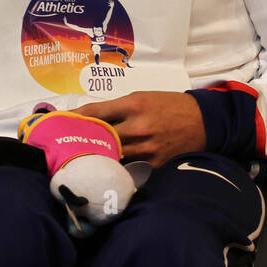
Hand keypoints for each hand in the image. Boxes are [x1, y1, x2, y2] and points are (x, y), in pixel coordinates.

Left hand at [75, 91, 206, 167]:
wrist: (204, 122)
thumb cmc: (169, 105)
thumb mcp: (142, 97)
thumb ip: (117, 108)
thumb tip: (89, 118)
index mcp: (134, 104)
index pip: (96, 112)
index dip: (76, 119)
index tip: (62, 123)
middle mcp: (138, 127)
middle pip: (100, 137)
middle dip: (83, 140)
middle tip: (66, 144)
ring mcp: (146, 149)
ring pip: (112, 156)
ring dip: (97, 156)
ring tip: (81, 158)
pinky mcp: (154, 165)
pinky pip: (128, 168)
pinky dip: (117, 167)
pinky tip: (106, 168)